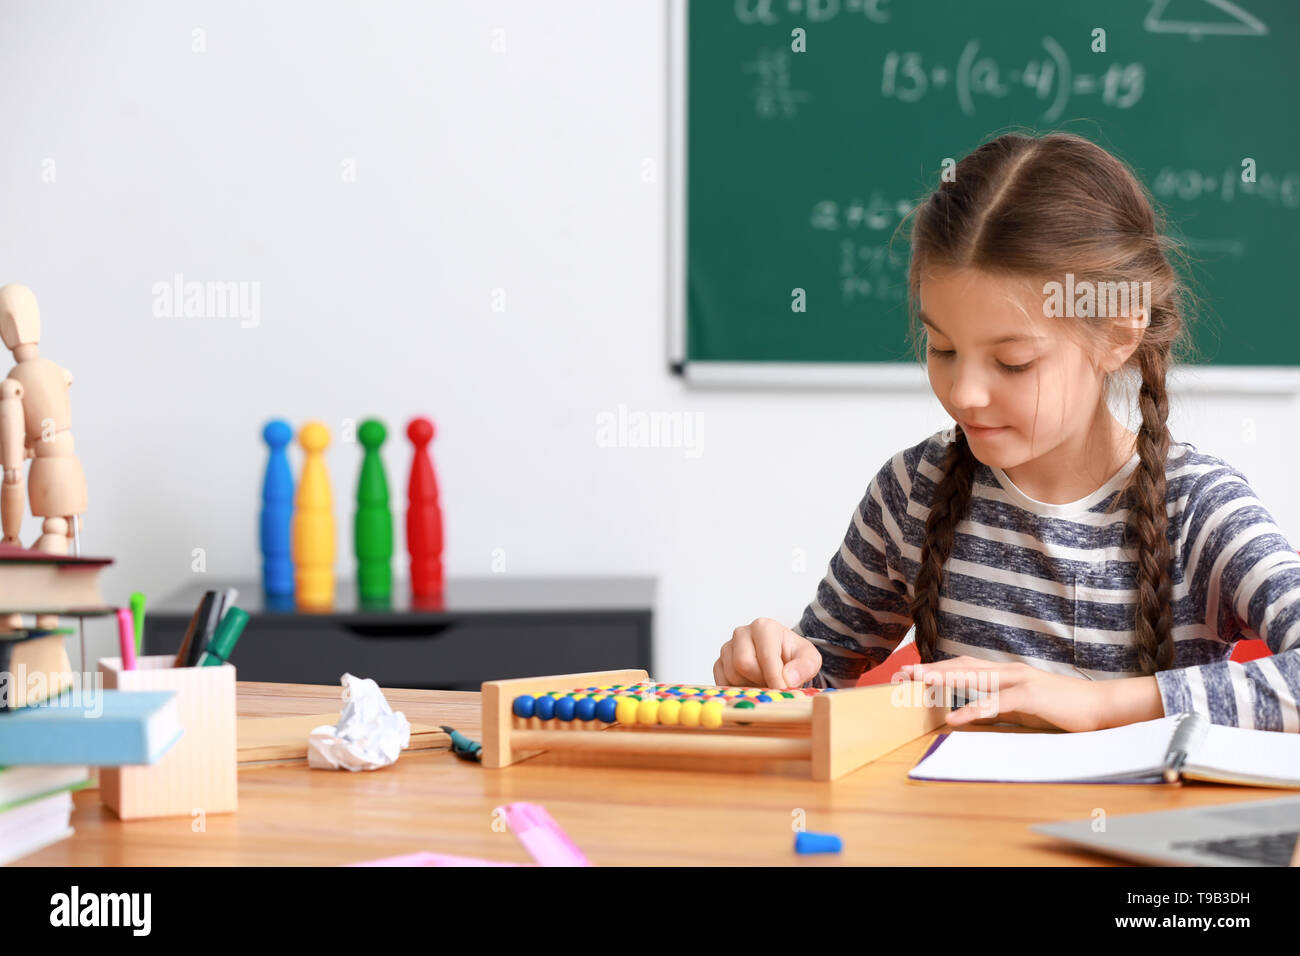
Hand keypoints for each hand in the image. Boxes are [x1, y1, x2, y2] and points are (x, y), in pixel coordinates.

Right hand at [715, 617, 821, 688]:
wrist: (780, 654)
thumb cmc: (793, 655)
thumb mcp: (809, 658)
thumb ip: (804, 666)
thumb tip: (788, 678)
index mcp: (764, 627)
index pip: (765, 656)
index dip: (774, 677)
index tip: (783, 691)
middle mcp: (741, 633)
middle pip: (743, 665)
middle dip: (760, 680)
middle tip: (775, 685)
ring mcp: (727, 647)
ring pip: (732, 675)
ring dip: (750, 686)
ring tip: (765, 683)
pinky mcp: (719, 662)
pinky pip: (723, 682)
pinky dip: (738, 690)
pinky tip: (752, 685)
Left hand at [900, 656, 1108, 732]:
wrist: (1101, 707)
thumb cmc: (1062, 710)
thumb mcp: (1022, 709)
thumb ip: (997, 706)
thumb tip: (971, 712)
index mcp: (1005, 673)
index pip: (964, 667)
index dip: (937, 669)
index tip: (911, 674)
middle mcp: (1009, 671)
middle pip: (962, 666)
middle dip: (930, 669)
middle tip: (902, 673)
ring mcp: (1019, 680)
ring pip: (974, 677)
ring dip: (943, 680)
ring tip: (918, 684)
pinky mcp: (1031, 696)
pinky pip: (996, 703)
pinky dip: (972, 710)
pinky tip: (953, 719)